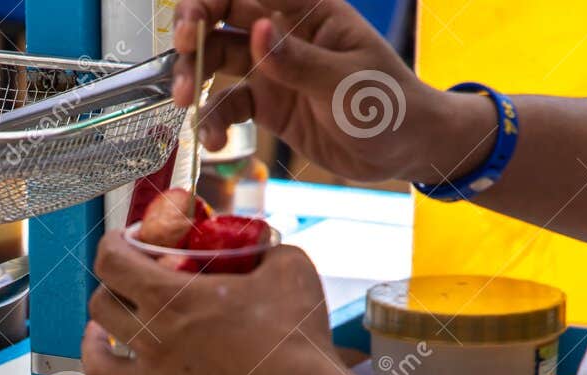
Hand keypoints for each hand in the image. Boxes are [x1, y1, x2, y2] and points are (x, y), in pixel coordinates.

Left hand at [81, 232, 362, 374]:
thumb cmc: (296, 340)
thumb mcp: (289, 270)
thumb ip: (266, 250)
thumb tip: (260, 246)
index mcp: (172, 300)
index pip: (112, 262)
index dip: (110, 246)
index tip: (121, 244)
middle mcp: (153, 342)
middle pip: (99, 309)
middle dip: (108, 292)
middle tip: (122, 291)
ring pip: (97, 366)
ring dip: (94, 347)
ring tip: (101, 340)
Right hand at [172, 0, 495, 185]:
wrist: (404, 149)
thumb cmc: (389, 104)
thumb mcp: (346, 82)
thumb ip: (299, 61)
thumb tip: (257, 30)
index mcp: (308, 9)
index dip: (211, 0)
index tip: (193, 26)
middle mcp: (283, 32)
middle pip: (221, 19)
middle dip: (193, 35)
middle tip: (182, 58)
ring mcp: (271, 69)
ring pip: (215, 61)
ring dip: (193, 80)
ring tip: (185, 107)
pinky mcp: (267, 105)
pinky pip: (227, 105)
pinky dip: (213, 122)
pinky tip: (214, 142)